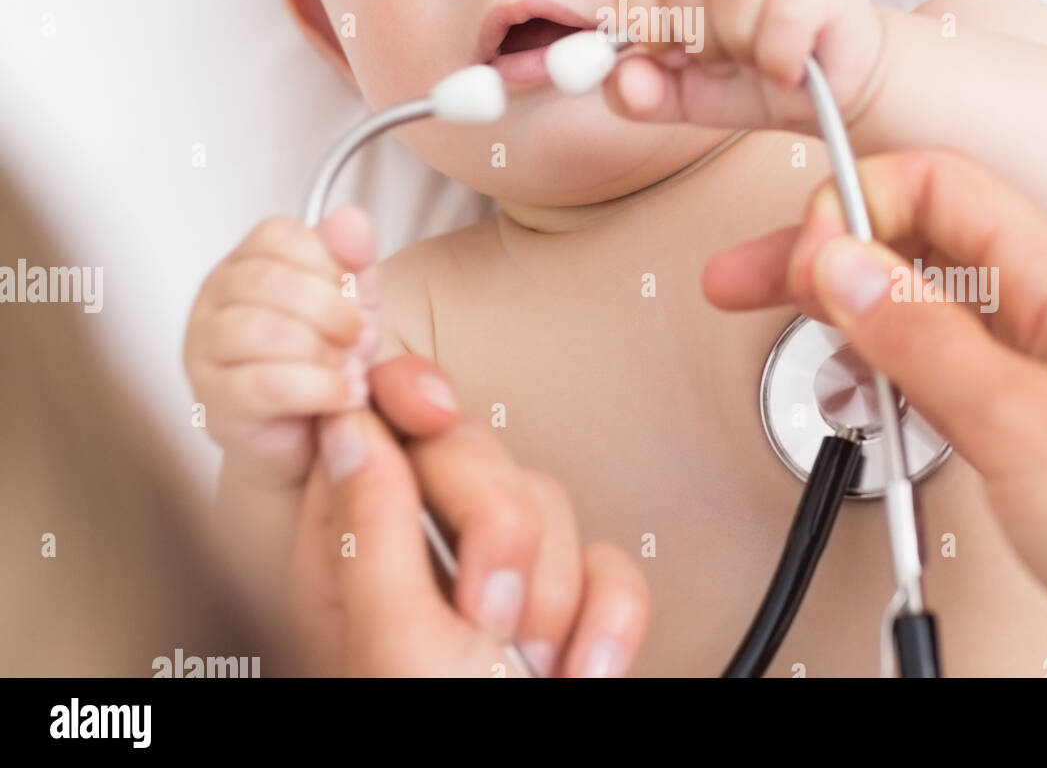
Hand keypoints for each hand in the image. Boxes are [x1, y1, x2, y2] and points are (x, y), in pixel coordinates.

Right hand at [184, 207, 379, 488]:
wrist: (314, 436)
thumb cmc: (328, 358)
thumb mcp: (353, 299)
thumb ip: (355, 258)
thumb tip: (352, 219)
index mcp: (248, 261)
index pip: (278, 236)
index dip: (328, 264)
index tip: (356, 295)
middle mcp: (215, 298)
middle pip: (266, 281)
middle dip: (329, 309)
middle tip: (362, 336)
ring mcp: (205, 350)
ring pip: (259, 331)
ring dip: (322, 351)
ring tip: (355, 370)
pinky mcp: (212, 402)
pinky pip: (261, 385)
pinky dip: (316, 388)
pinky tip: (345, 394)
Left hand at [288, 356, 651, 676]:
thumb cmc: (442, 733)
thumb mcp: (395, 647)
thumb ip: (373, 532)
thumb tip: (354, 429)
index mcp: (358, 562)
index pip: (378, 433)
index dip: (402, 396)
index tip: (422, 401)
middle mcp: (428, 561)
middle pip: (477, 455)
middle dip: (500, 527)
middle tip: (491, 604)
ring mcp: (505, 583)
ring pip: (551, 501)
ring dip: (552, 586)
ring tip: (530, 656)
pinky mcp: (573, 610)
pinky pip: (611, 562)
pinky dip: (610, 617)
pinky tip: (581, 666)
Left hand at [604, 0, 882, 133]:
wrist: (836, 96)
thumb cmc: (757, 82)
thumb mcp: (686, 97)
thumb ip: (640, 94)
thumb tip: (622, 77)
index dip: (644, 24)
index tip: (670, 53)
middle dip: (699, 41)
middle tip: (727, 60)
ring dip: (742, 48)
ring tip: (760, 60)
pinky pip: (785, 13)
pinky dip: (780, 58)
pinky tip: (791, 67)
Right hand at [702, 147, 1046, 675]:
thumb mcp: (1025, 424)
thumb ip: (922, 339)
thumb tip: (839, 264)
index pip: (940, 184)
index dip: (863, 202)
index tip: (808, 255)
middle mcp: (1042, 310)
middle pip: (913, 238)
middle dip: (824, 248)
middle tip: (748, 276)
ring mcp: (1026, 367)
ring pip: (913, 302)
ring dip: (841, 306)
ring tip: (781, 317)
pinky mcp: (1014, 423)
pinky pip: (928, 367)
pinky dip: (873, 367)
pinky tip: (849, 385)